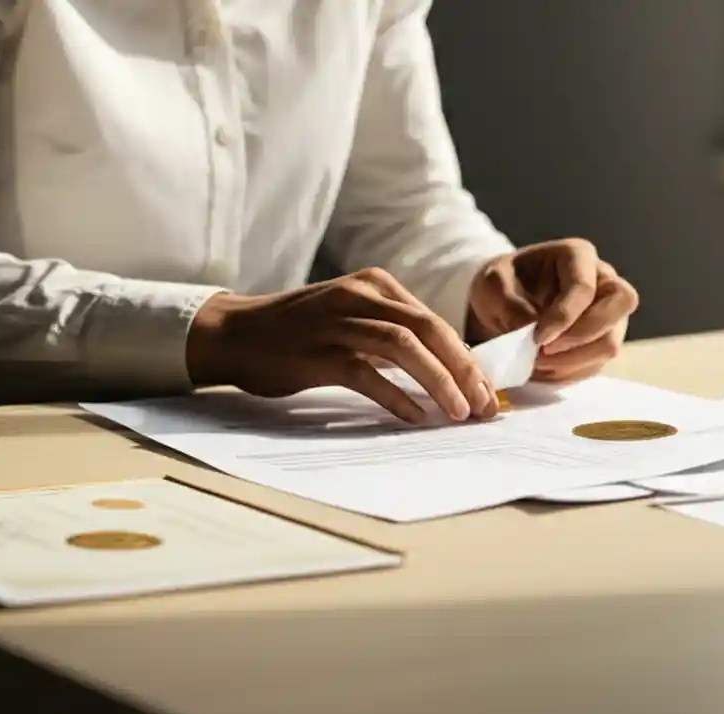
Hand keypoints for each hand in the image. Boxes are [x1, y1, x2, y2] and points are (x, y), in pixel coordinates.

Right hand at [186, 268, 499, 422]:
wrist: (236, 333)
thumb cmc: (301, 332)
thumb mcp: (354, 318)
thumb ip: (394, 335)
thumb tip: (448, 372)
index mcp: (377, 285)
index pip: (436, 322)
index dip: (466, 359)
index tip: (487, 391)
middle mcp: (362, 297)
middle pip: (429, 330)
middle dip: (463, 370)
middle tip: (485, 406)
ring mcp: (339, 323)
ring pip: (405, 347)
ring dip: (439, 382)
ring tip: (459, 412)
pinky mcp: (318, 352)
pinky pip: (366, 373)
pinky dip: (395, 396)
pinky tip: (414, 417)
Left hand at [468, 238, 638, 381]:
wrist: (502, 305)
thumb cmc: (502, 285)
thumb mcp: (491, 286)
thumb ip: (510, 306)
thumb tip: (532, 334)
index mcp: (577, 256)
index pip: (584, 287)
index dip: (564, 317)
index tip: (536, 338)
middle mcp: (603, 280)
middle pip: (621, 304)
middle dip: (582, 336)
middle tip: (545, 351)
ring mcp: (608, 313)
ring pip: (611, 342)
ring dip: (572, 360)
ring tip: (536, 362)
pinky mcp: (601, 342)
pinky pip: (596, 364)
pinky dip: (568, 372)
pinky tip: (542, 368)